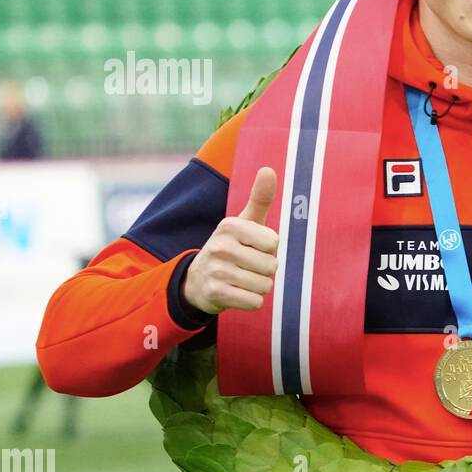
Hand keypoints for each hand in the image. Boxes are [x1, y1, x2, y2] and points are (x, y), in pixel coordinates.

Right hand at [182, 166, 279, 313]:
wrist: (198, 280)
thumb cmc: (231, 247)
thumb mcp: (244, 222)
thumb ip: (259, 198)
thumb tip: (268, 169)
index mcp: (230, 225)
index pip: (274, 242)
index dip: (269, 249)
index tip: (253, 247)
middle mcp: (220, 246)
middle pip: (271, 265)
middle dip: (265, 269)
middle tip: (246, 266)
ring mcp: (216, 270)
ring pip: (265, 285)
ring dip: (259, 286)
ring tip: (241, 278)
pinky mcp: (215, 293)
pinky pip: (255, 302)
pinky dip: (251, 301)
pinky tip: (237, 292)